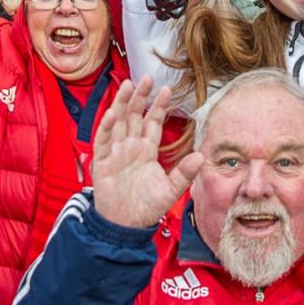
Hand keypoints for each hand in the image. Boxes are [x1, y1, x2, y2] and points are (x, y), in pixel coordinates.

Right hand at [92, 77, 203, 227]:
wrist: (124, 226)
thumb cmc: (146, 208)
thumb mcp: (170, 190)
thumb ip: (184, 174)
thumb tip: (202, 156)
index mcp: (146, 151)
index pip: (152, 123)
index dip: (158, 107)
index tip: (166, 90)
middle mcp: (130, 148)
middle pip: (134, 116)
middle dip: (140, 97)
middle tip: (147, 78)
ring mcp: (115, 153)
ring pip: (118, 122)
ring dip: (122, 104)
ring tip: (128, 86)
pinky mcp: (101, 162)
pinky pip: (103, 140)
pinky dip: (106, 126)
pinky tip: (112, 113)